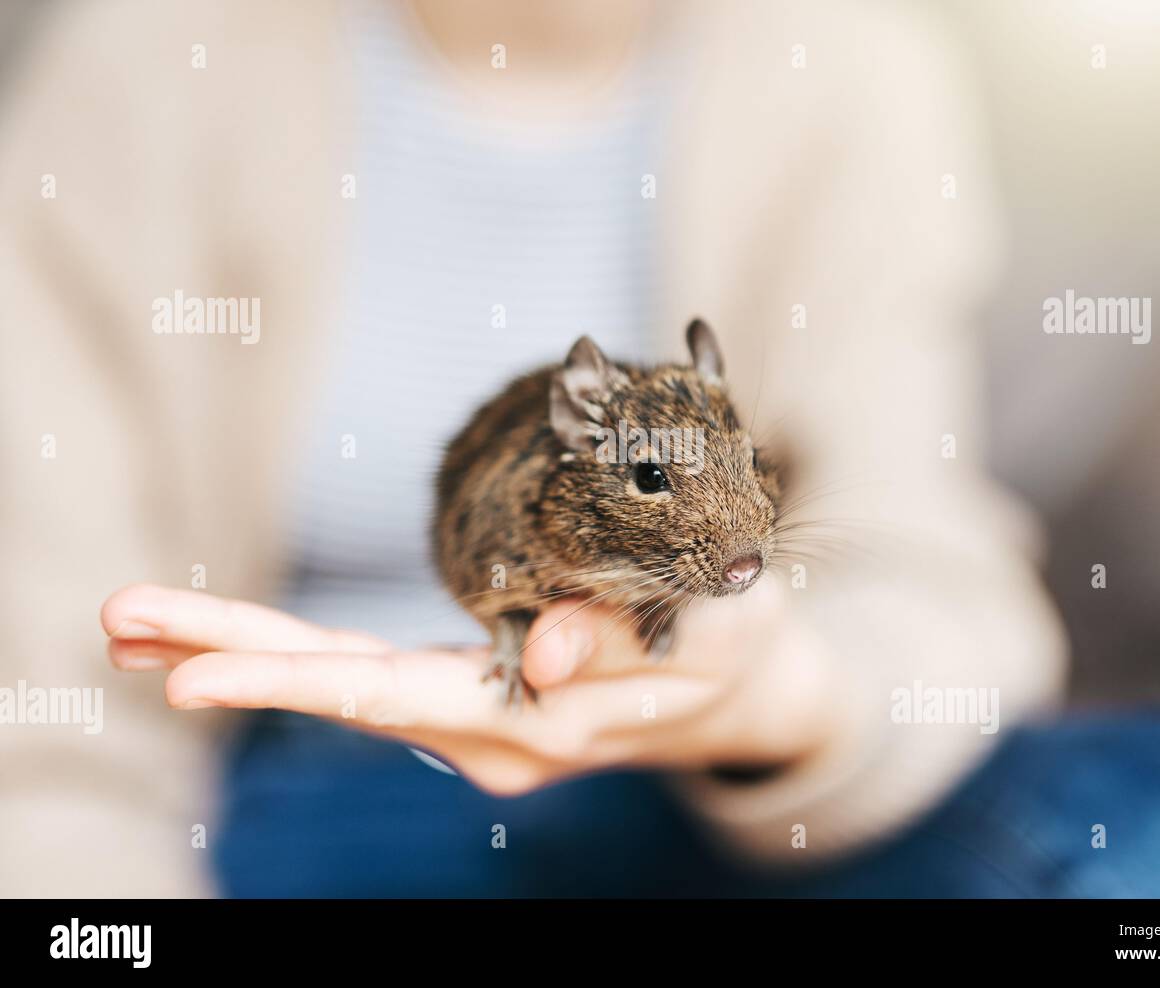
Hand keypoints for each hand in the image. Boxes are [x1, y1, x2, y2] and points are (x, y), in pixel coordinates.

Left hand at [102, 582, 838, 794]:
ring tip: (137, 624)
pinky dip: (299, 661)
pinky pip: (375, 680)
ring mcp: (482, 723)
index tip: (188, 676)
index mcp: (545, 722)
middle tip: (115, 618)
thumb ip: (627, 637)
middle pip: (345, 693)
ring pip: (349, 685)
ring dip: (246, 652)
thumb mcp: (708, 628)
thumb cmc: (736, 643)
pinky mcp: (479, 699)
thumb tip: (543, 650)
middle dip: (230, 656)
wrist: (745, 689)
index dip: (294, 683)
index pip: (398, 701)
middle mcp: (494, 736)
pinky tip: (232, 647)